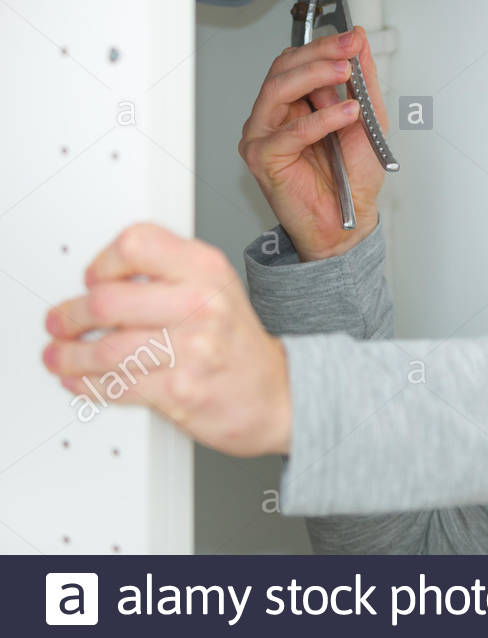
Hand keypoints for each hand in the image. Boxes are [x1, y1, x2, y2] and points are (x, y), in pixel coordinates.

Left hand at [41, 223, 290, 457]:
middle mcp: (202, 303)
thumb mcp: (215, 288)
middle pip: (107, 301)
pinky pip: (115, 386)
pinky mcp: (180, 390)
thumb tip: (102, 279)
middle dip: (70, 316)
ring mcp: (193, 349)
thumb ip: (167, 274)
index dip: (102, 263)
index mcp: (207, 269)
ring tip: (60, 356)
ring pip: (104, 350)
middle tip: (61, 321)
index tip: (92, 280)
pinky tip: (81, 381)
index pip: (135, 244)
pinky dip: (87, 385)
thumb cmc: (237, 342)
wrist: (277, 393)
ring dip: (69, 356)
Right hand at [239, 26, 390, 260]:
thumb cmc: (352, 177)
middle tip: (347, 48)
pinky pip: (288, 132)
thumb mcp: (368, 119)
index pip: (298, 60)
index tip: (352, 37)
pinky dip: (320, 119)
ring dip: (315, 76)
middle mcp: (274, 115)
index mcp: (295, 103)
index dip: (324, 45)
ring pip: (277, 90)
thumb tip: (359, 40)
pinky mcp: (263, 158)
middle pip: (284, 68)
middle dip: (318, 53)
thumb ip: (363, 80)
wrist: (347, 221)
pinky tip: (346, 114)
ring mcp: (263, 135)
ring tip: (345, 73)